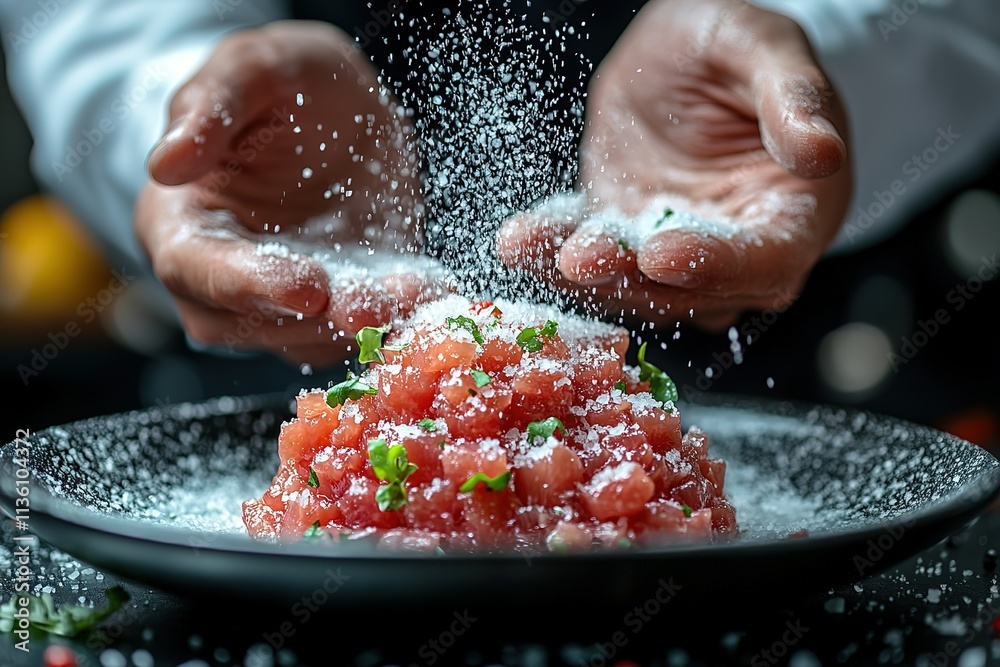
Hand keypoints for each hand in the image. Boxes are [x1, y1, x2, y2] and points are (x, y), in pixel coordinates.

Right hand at [136, 21, 446, 366]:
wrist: (329, 105)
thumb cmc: (275, 85)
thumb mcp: (247, 70)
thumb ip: (207, 109)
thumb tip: (165, 164)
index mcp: (183, 226)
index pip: (200, 270)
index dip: (250, 284)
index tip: (304, 286)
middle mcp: (227, 279)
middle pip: (259, 321)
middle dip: (319, 319)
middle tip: (367, 307)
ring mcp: (289, 299)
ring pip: (317, 335)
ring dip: (365, 324)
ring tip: (410, 297)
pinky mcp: (345, 299)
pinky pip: (366, 324)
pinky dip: (400, 316)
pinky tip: (431, 295)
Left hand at [498, 0, 851, 330]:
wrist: (695, 61)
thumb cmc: (742, 53)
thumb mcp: (768, 51)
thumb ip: (795, 100)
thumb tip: (822, 153)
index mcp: (791, 218)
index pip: (762, 262)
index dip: (714, 265)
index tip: (664, 252)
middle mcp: (733, 253)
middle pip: (684, 289)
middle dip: (627, 276)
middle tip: (580, 258)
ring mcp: (672, 253)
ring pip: (626, 284)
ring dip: (576, 274)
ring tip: (527, 246)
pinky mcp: (622, 242)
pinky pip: (587, 260)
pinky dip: (550, 254)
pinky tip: (518, 241)